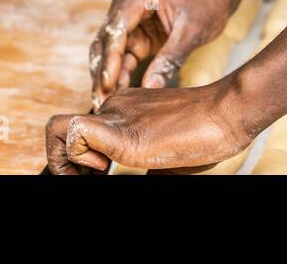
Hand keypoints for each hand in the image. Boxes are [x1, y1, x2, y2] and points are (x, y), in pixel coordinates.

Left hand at [46, 81, 252, 174]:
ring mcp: (114, 116)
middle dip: (63, 163)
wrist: (227, 112)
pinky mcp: (120, 132)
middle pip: (62, 130)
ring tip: (94, 175)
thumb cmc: (207, 132)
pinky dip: (76, 158)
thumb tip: (132, 175)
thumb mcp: (163, 150)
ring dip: (64, 163)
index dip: (73, 157)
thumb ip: (140, 161)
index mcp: (122, 109)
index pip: (78, 129)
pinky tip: (104, 169)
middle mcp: (112, 107)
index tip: (94, 175)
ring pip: (60, 130)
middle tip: (85, 178)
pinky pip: (76, 135)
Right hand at [90, 0, 234, 105]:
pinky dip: (118, 75)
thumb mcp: (191, 32)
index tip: (107, 82)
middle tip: (100, 100)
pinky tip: (115, 96)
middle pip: (106, 40)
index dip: (110, 56)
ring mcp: (129, 21)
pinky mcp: (135, 36)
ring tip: (103, 103)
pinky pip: (121, 58)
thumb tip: (149, 88)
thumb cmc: (206, 5)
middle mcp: (127, 5)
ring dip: (105, 76)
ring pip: (108, 51)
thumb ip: (170, 59)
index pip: (118, 28)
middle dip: (102, 70)